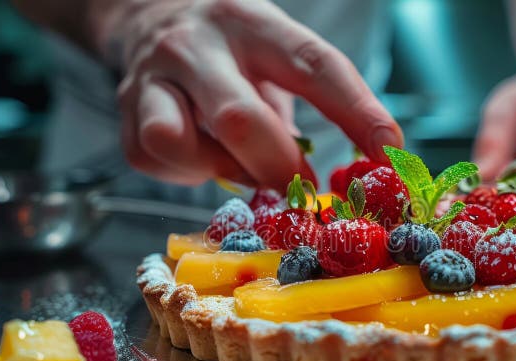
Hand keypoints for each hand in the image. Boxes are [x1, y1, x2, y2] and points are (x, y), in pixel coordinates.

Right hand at [110, 0, 402, 188]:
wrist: (151, 18)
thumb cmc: (235, 53)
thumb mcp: (276, 58)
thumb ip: (309, 103)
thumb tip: (355, 170)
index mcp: (253, 24)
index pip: (315, 66)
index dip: (357, 113)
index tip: (390, 154)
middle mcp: (196, 44)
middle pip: (239, 119)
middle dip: (280, 167)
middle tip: (302, 186)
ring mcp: (152, 77)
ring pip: (174, 139)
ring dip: (220, 168)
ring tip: (238, 162)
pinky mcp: (125, 112)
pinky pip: (153, 158)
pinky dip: (187, 171)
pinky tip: (203, 155)